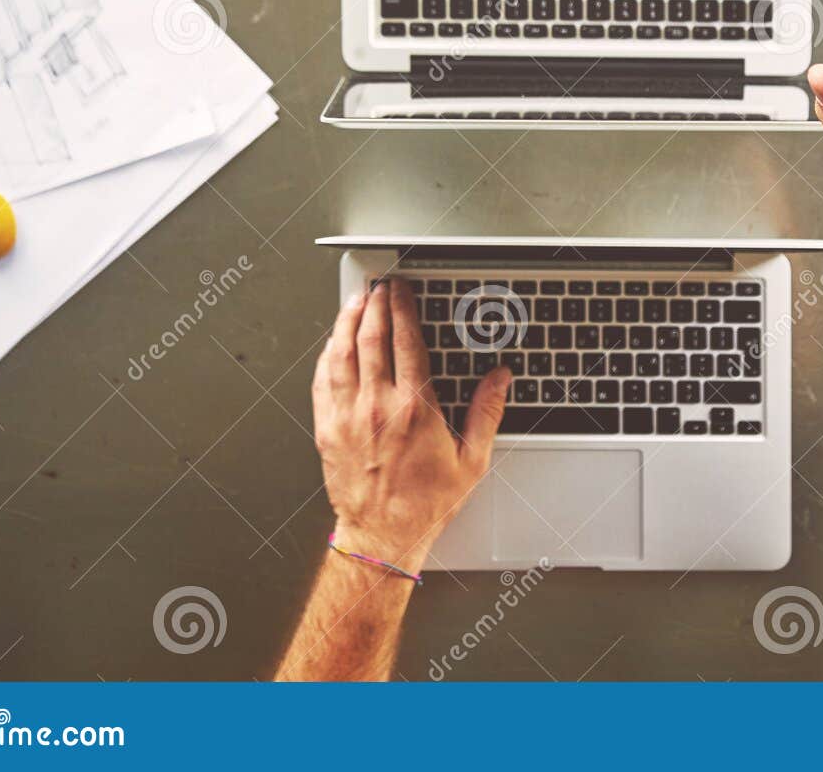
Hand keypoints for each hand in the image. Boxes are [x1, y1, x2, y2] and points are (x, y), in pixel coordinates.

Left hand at [311, 278, 509, 571]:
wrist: (383, 536)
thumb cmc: (425, 503)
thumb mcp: (472, 460)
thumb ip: (487, 411)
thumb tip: (499, 378)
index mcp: (415, 408)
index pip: (407, 341)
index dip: (403, 308)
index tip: (403, 290)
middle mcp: (378, 406)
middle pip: (372, 338)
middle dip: (376, 304)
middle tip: (381, 286)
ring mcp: (348, 416)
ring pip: (342, 353)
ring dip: (348, 321)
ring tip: (356, 301)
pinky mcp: (327, 429)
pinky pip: (323, 380)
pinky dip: (328, 354)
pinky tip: (333, 342)